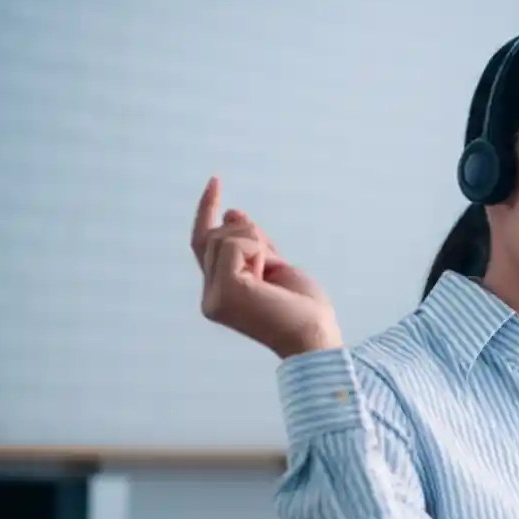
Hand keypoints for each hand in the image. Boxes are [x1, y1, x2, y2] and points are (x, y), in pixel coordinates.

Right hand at [191, 176, 341, 358]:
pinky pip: (236, 246)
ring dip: (258, 244)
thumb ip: (252, 243)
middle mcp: (210, 297)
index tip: (216, 181)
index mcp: (220, 293)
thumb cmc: (302, 308)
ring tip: (273, 272)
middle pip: (216, 236)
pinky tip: (270, 274)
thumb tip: (232, 212)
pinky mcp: (226, 291)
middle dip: (249, 234)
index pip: (202, 243)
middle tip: (273, 258)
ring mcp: (215, 297)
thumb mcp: (276, 265)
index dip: (208, 210)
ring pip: (225, 237)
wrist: (315, 337)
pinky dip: (260, 251)